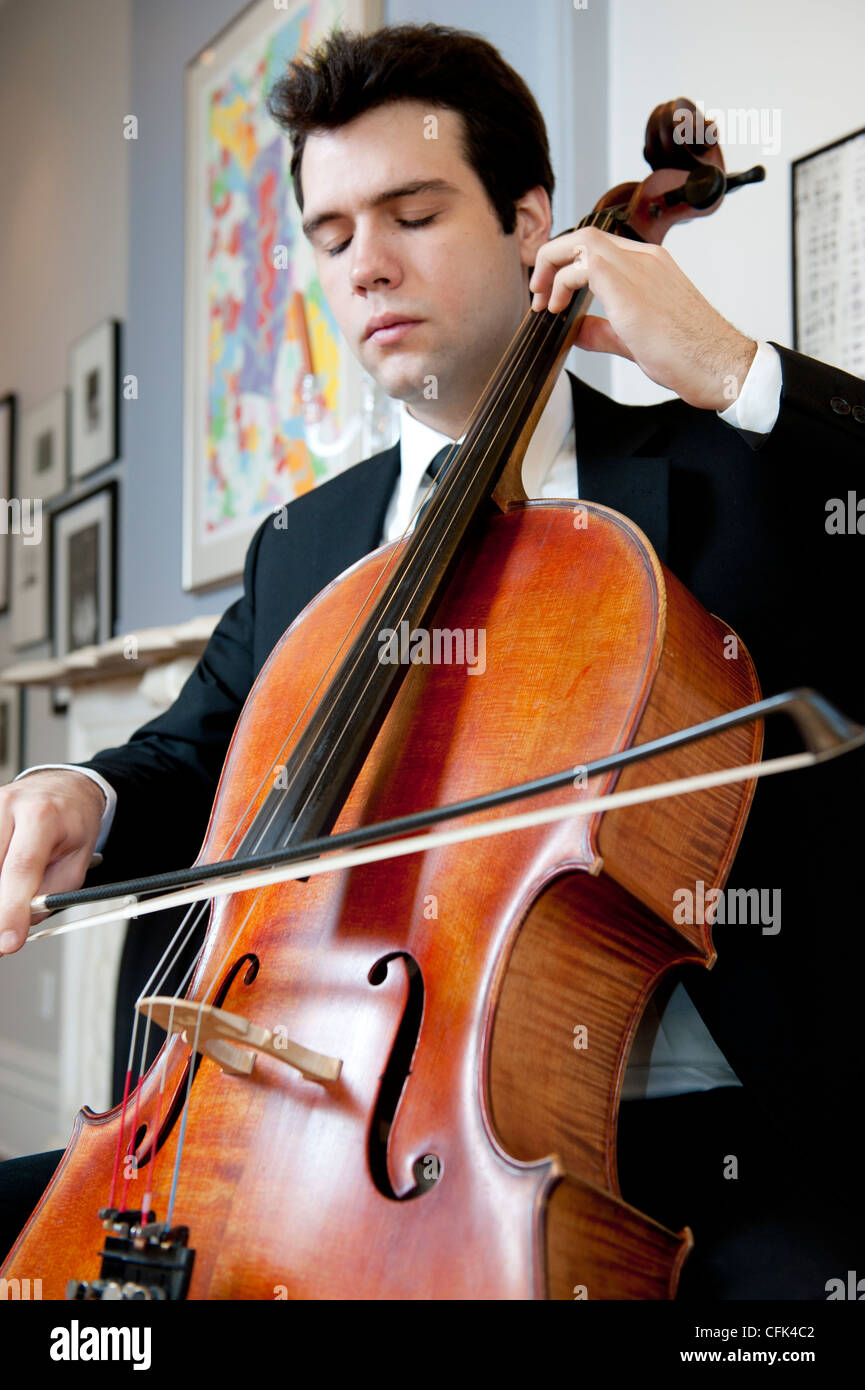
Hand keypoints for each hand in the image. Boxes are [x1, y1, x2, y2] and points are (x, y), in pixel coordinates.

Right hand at [0, 770, 104, 954]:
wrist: (63, 789)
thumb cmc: (72, 822)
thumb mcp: (78, 861)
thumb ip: (52, 895)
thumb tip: (23, 923)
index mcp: (43, 816)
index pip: (21, 869)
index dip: (11, 911)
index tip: (7, 942)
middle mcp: (8, 807)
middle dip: (3, 906)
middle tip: (8, 929)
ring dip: (2, 888)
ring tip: (15, 889)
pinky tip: (7, 877)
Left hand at [528, 226, 756, 411]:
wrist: (719, 365)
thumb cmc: (690, 355)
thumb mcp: (634, 339)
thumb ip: (603, 330)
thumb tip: (577, 330)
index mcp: (651, 266)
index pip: (600, 247)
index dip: (569, 263)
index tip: (552, 291)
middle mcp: (645, 258)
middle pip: (585, 236)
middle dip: (553, 258)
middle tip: (537, 291)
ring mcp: (639, 267)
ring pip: (580, 241)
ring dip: (552, 266)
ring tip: (541, 299)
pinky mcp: (628, 286)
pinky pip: (582, 265)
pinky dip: (561, 283)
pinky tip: (556, 308)